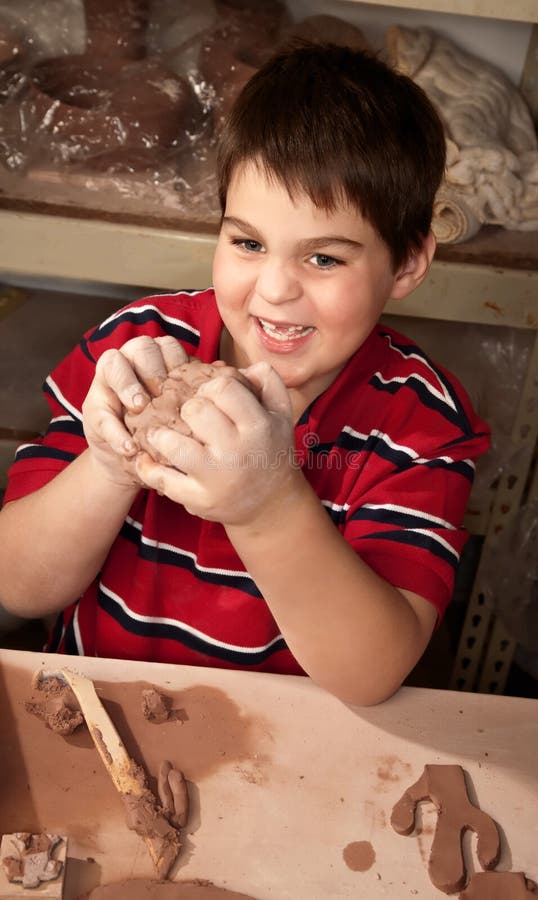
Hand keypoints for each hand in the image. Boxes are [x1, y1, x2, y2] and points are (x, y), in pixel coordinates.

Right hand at [82, 335, 188, 485]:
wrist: (139, 462)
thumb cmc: (170, 429)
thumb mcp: (187, 411)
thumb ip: (201, 390)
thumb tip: (224, 371)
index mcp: (160, 359)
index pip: (168, 345)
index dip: (177, 360)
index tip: (190, 387)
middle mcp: (133, 362)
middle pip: (140, 346)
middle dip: (152, 367)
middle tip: (163, 392)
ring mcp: (110, 382)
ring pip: (113, 362)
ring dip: (128, 384)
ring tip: (139, 407)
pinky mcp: (94, 408)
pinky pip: (101, 412)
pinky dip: (115, 432)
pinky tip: (129, 447)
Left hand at [134, 362, 298, 524]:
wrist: (272, 504)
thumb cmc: (270, 450)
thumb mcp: (281, 414)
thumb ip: (268, 381)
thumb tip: (243, 367)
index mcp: (257, 426)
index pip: (222, 388)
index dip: (211, 386)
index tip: (210, 396)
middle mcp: (238, 452)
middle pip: (195, 410)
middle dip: (188, 408)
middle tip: (189, 416)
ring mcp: (217, 478)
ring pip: (172, 444)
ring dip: (160, 435)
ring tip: (160, 434)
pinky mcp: (200, 500)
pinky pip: (162, 480)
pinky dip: (148, 468)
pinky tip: (146, 459)